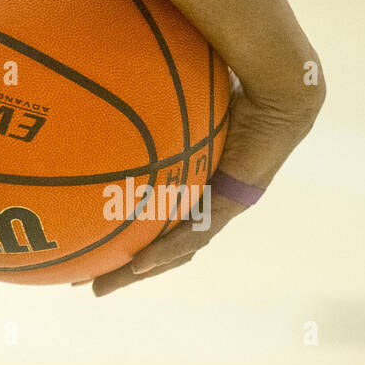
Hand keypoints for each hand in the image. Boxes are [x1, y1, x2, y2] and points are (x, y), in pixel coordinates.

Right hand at [87, 70, 324, 296]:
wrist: (277, 88)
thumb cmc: (224, 78)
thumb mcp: (167, 99)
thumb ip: (138, 99)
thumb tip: (93, 81)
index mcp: (190, 177)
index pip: (152, 214)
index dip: (122, 232)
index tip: (87, 244)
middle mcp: (204, 196)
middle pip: (158, 243)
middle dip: (121, 267)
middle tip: (87, 282)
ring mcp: (219, 204)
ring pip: (174, 250)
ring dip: (137, 271)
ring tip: (101, 286)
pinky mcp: (232, 204)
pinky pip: (194, 233)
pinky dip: (166, 251)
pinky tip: (137, 265)